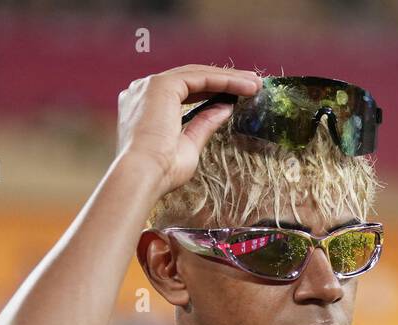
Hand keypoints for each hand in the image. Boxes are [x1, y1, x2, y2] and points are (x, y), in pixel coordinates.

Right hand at [114, 64, 260, 194]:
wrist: (142, 176)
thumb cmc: (161, 171)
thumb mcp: (189, 146)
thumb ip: (204, 124)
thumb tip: (224, 108)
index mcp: (145, 107)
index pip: (183, 92)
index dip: (212, 92)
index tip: (237, 96)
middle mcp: (144, 91)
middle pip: (191, 79)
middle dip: (224, 81)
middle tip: (252, 84)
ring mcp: (150, 86)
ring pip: (197, 75)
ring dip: (228, 78)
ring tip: (254, 84)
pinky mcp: (161, 85)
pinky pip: (200, 77)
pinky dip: (224, 81)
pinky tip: (245, 87)